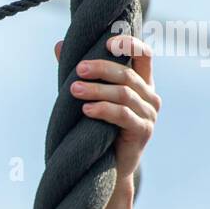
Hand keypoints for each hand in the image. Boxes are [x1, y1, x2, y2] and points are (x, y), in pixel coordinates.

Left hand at [56, 34, 159, 187]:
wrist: (108, 166)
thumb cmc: (97, 127)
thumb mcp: (89, 96)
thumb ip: (81, 72)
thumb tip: (59, 45)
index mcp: (141, 83)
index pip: (144, 55)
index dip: (129, 44)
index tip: (108, 42)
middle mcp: (150, 96)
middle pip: (127, 74)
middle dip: (101, 69)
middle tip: (78, 70)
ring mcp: (149, 114)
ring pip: (124, 94)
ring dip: (97, 90)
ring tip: (73, 90)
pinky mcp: (142, 131)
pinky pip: (123, 116)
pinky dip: (104, 110)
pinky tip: (86, 110)